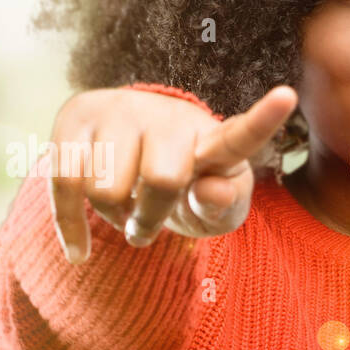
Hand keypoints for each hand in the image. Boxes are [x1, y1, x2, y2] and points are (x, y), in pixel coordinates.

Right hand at [47, 84, 299, 263]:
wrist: (130, 159)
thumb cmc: (185, 190)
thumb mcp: (215, 209)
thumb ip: (223, 203)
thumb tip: (214, 189)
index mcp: (212, 140)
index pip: (240, 136)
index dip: (263, 120)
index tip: (287, 97)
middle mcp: (166, 117)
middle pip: (161, 179)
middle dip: (150, 216)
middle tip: (147, 219)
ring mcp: (119, 112)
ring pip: (106, 187)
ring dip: (112, 214)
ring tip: (123, 206)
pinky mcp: (76, 118)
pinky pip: (62, 181)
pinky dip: (70, 228)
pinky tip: (78, 252)